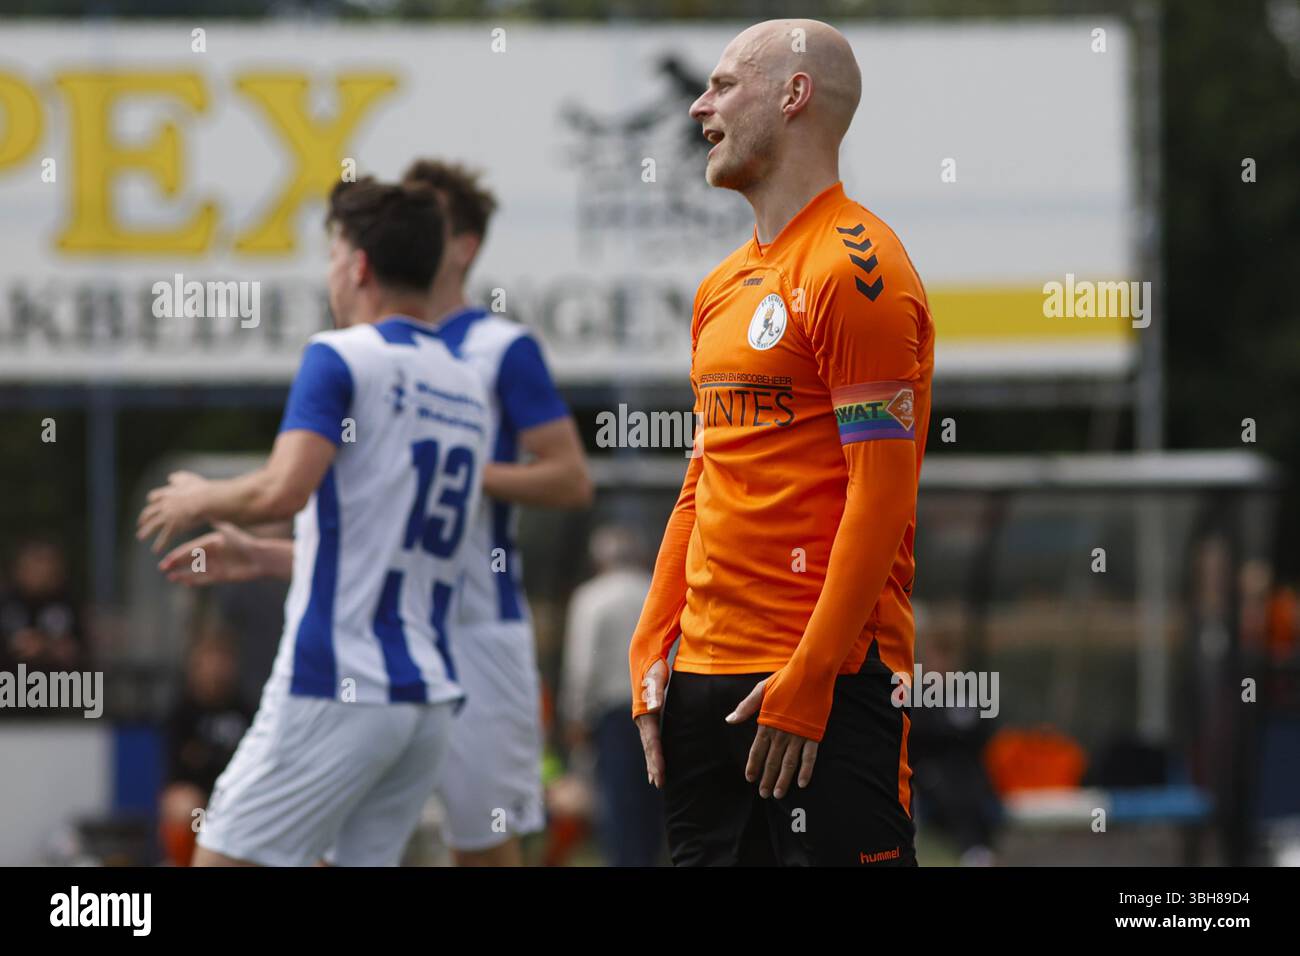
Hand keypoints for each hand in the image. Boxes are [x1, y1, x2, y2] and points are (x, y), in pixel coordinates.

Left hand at [137, 471, 209, 552]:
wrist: (206, 500)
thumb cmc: (202, 489)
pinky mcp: (174, 526)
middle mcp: (165, 504)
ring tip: (141, 537)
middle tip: (140, 524)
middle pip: (149, 512)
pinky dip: (160, 544)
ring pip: (153, 525)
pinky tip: (156, 550)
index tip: (151, 504)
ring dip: (146, 532)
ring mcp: (168, 516)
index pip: (155, 497)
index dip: (153, 502)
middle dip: (144, 518)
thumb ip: (179, 477)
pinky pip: (164, 537)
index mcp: (169, 493)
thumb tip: (171, 477)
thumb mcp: (189, 479)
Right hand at [158, 522, 262, 585]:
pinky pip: (205, 579)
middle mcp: (212, 554)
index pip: (191, 548)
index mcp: (212, 542)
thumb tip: (210, 515)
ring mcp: (216, 565)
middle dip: (176, 563)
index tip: (167, 558)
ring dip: (182, 573)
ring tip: (169, 576)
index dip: (179, 554)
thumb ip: (219, 527)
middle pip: (190, 559)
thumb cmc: (246, 543)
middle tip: (162, 567)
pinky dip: (194, 580)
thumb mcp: (231, 533)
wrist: (261, 558)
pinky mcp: (222, 576)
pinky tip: (183, 582)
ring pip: (195, 570)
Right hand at [634, 659, 668, 787]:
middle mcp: (642, 720)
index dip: (656, 759)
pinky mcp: (647, 717)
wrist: (644, 658)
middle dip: (653, 766)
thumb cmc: (652, 668)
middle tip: (659, 784)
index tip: (660, 775)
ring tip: (656, 779)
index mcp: (645, 714)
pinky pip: (651, 739)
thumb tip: (655, 706)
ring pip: (648, 746)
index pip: (652, 742)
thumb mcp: (655, 678)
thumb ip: (656, 692)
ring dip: (652, 762)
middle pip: (648, 748)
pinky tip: (656, 760)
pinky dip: (653, 752)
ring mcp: (643, 719)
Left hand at [726, 677, 818, 799]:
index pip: (757, 750)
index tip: (750, 779)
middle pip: (772, 761)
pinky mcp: (814, 734)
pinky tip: (802, 783)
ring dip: (783, 780)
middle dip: (767, 778)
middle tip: (764, 793)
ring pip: (789, 763)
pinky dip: (806, 771)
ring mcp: (798, 734)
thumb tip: (729, 720)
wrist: (810, 673)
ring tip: (778, 794)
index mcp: (767, 723)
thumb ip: (746, 708)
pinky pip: (809, 757)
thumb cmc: (785, 679)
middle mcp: (781, 732)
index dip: (753, 765)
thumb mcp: (760, 690)